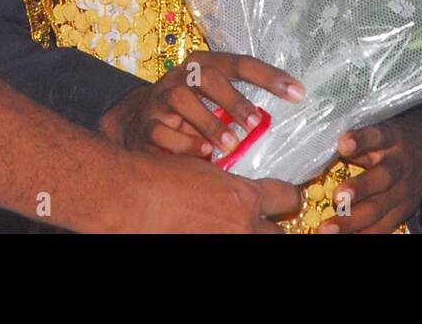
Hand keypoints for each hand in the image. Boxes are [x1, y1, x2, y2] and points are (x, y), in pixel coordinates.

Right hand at [99, 50, 302, 157]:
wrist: (140, 120)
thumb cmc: (191, 112)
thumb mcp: (214, 101)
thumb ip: (239, 107)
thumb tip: (282, 123)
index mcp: (204, 65)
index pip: (239, 63)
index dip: (269, 76)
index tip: (298, 93)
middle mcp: (182, 76)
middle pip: (208, 77)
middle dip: (234, 99)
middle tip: (256, 123)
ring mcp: (162, 98)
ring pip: (182, 100)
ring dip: (209, 122)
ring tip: (231, 144)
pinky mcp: (148, 122)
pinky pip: (163, 130)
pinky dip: (184, 143)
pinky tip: (203, 154)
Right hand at [122, 152, 302, 232]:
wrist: (130, 198)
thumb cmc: (158, 178)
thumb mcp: (202, 171)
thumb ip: (228, 185)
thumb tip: (239, 194)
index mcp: (243, 198)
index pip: (288, 198)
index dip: (291, 196)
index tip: (289, 197)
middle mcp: (241, 227)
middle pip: (279, 233)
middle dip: (272, 226)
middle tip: (264, 221)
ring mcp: (226, 244)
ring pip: (259, 243)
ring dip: (251, 234)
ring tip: (234, 226)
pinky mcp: (206, 250)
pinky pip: (230, 247)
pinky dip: (224, 240)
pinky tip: (208, 231)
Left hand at [316, 117, 421, 233]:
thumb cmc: (389, 139)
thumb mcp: (377, 129)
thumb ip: (355, 139)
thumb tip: (318, 144)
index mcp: (389, 138)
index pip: (375, 136)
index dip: (360, 140)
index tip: (343, 144)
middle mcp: (398, 166)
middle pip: (381, 178)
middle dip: (359, 189)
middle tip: (337, 197)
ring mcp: (402, 193)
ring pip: (379, 208)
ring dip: (353, 221)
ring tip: (328, 229)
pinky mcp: (402, 212)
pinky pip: (383, 227)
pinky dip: (364, 234)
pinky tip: (344, 239)